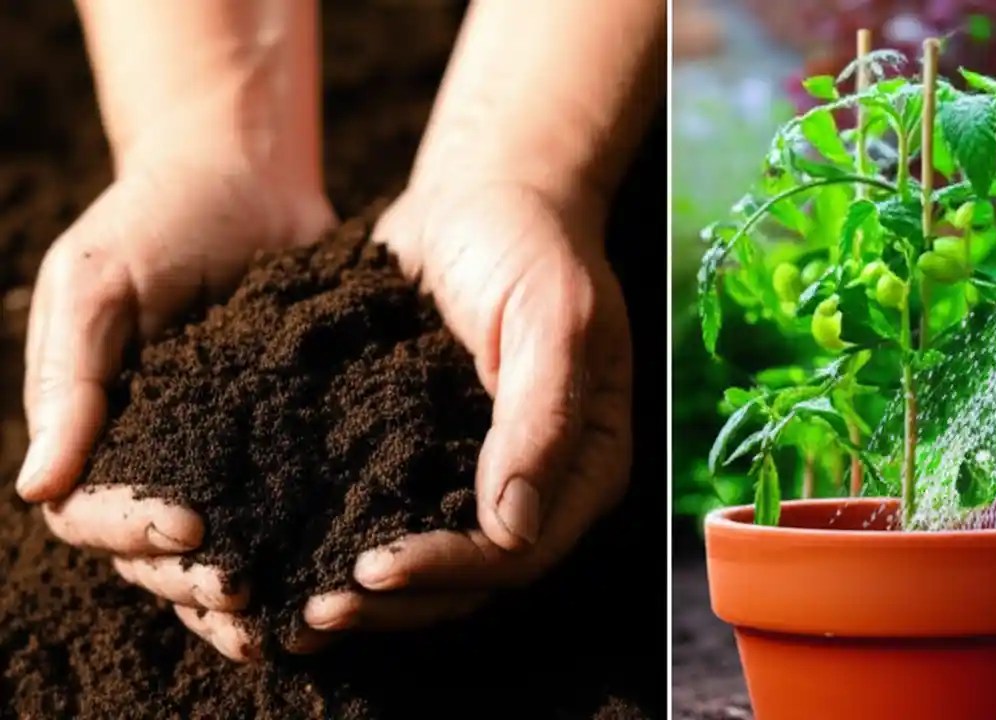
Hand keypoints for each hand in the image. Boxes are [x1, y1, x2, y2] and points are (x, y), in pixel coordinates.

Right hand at [19, 156, 332, 660]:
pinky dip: (305, 548)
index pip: (92, 511)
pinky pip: (289, 506)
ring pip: (221, 549)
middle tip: (244, 595)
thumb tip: (37, 486)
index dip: (130, 532)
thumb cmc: (154, 219)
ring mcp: (225, 451)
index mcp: (99, 426)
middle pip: (156, 554)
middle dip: (192, 583)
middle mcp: (159, 453)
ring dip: (243, 594)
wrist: (245, 177)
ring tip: (286, 623)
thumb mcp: (94, 283)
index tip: (189, 525)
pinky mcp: (289, 437)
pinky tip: (335, 577)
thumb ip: (71, 379)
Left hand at [299, 181, 632, 633]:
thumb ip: (543, 418)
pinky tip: (296, 556)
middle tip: (316, 612)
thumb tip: (515, 528)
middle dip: (401, 603)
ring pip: (436, 562)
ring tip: (296, 606)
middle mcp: (543, 482)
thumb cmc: (528, 243)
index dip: (451, 571)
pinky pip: (398, 517)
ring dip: (373, 595)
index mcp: (588, 461)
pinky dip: (351, 544)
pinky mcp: (431, 455)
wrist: (481, 193)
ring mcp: (486, 474)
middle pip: (476, 577)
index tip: (373, 569)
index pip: (522, 550)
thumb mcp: (552, 317)